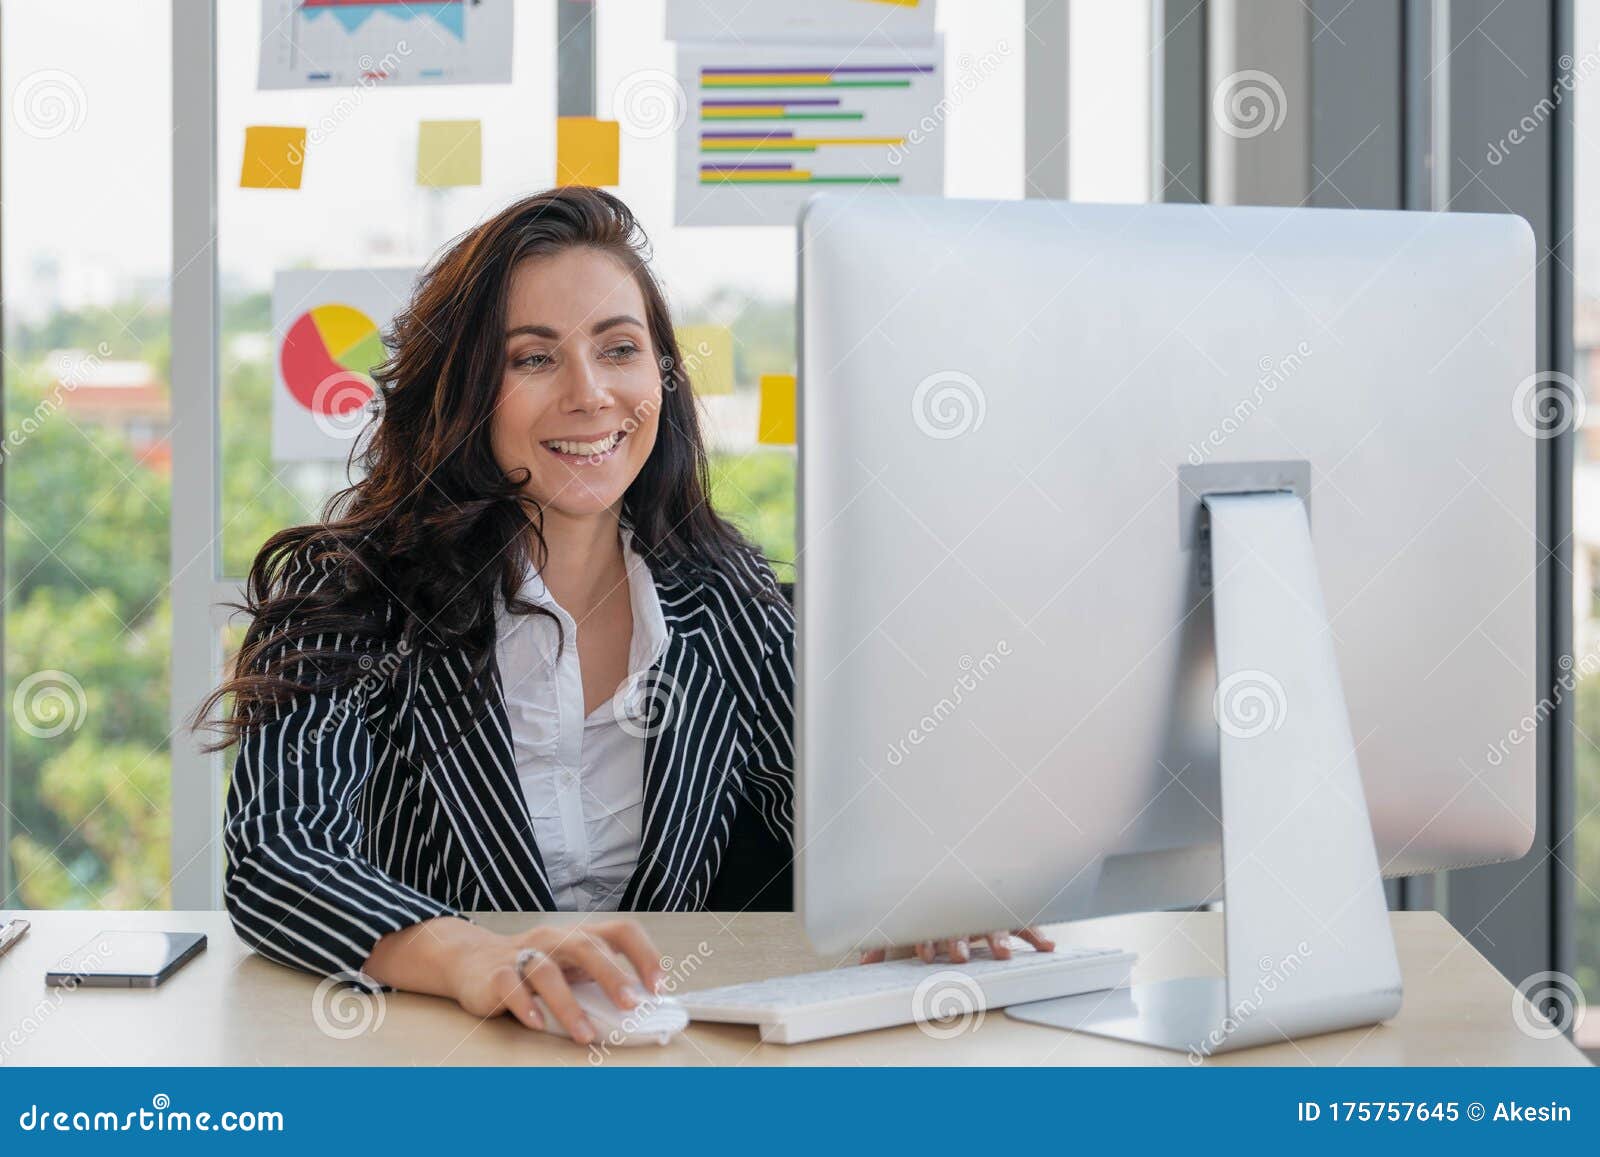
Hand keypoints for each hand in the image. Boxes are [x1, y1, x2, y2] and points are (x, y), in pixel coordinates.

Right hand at [447, 919, 665, 1044]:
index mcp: (580, 936)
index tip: (659, 986)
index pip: (621, 931)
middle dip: (611, 976)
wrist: (472, 960)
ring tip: (586, 1035)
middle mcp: (555, 939)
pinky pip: (511, 985)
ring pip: (547, 972)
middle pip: (586, 947)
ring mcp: (523, 954)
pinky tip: (537, 1023)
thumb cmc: (535, 968)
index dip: (645, 954)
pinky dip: (525, 1005)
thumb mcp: (571, 968)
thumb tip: (642, 1010)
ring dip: (569, 1006)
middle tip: (630, 1005)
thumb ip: (599, 982)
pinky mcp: (496, 974)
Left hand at [858, 927, 1054, 964]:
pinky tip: (1047, 947)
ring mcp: (985, 913)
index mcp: (937, 915)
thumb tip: (863, 965)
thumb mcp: (906, 926)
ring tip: (1004, 954)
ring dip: (998, 938)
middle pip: (962, 926)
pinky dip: (1036, 936)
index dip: (929, 941)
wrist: (955, 868)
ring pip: (993, 924)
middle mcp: (962, 912)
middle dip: (960, 940)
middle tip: (959, 955)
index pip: (932, 928)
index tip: (926, 954)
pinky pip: (1024, 923)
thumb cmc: (928, 908)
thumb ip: (884, 944)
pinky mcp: (1006, 915)